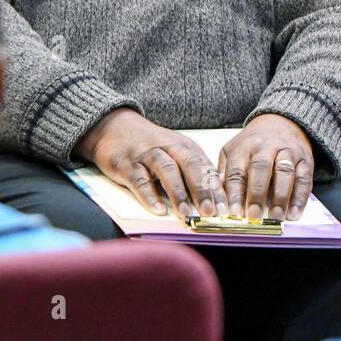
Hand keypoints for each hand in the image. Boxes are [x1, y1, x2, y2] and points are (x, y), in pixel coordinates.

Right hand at [75, 109, 227, 219]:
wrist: (113, 127)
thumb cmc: (150, 145)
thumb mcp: (175, 151)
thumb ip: (192, 170)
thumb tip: (214, 197)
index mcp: (185, 146)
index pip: (205, 168)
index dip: (217, 189)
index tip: (226, 210)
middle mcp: (168, 147)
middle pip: (190, 166)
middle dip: (202, 190)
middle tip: (211, 212)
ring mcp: (147, 154)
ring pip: (167, 171)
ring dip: (178, 193)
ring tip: (186, 214)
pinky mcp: (127, 164)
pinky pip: (140, 180)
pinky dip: (149, 195)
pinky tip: (157, 209)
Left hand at [219, 114, 313, 221]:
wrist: (282, 122)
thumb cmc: (253, 144)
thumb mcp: (232, 151)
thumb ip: (224, 172)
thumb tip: (216, 195)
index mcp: (244, 148)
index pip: (236, 171)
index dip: (235, 193)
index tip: (234, 213)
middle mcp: (265, 147)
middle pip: (260, 169)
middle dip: (257, 193)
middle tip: (254, 215)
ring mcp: (287, 151)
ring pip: (284, 171)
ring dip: (281, 196)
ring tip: (276, 216)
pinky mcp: (305, 159)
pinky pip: (304, 178)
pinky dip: (300, 197)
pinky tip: (294, 213)